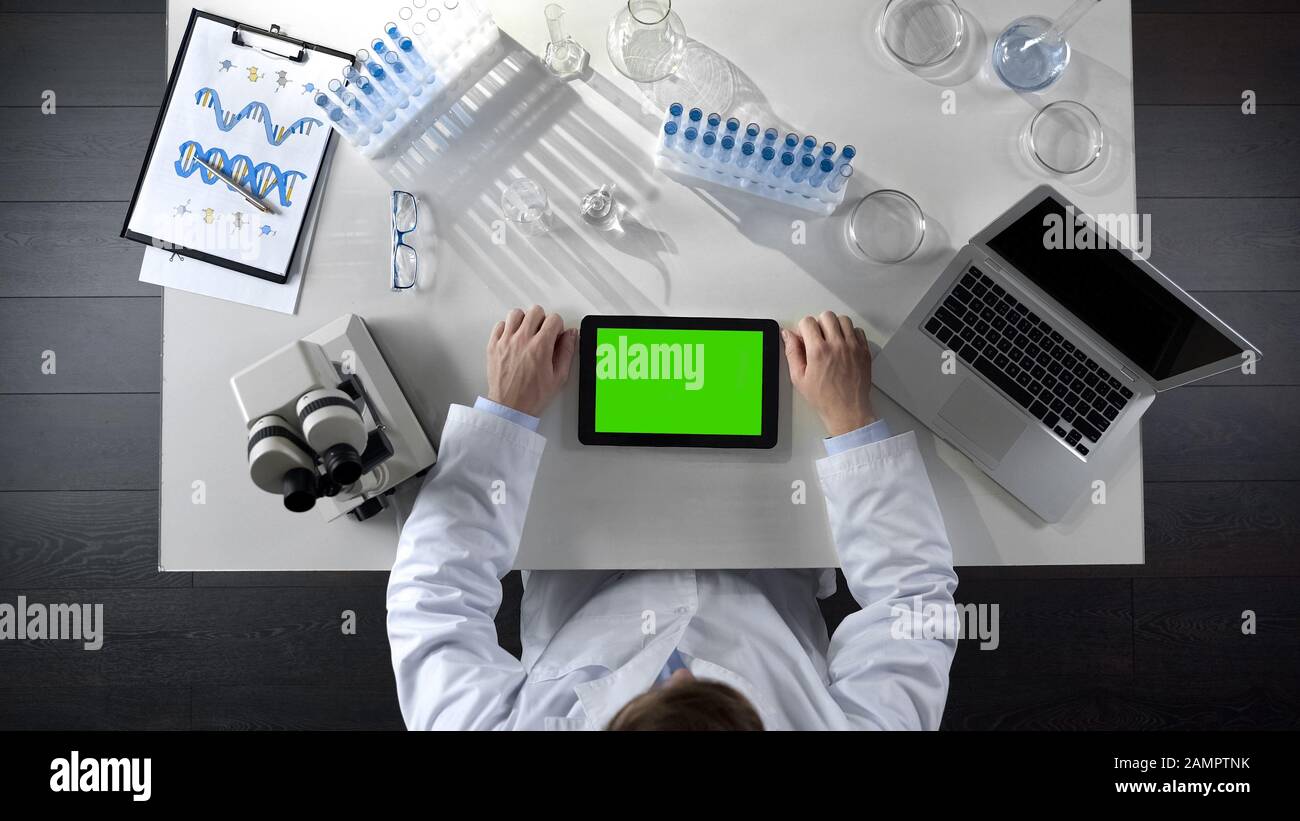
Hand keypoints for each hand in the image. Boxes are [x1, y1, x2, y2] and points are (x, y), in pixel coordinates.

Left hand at [486, 305, 576, 416]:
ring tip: (527, 333)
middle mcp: (522, 340)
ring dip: (524, 320)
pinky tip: (513, 338)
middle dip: (543, 320)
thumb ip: (567, 351)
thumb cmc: (533, 396)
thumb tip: (571, 334)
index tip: (556, 335)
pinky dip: (508, 328)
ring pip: (516, 314)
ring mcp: (506, 341)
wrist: (510, 407)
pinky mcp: (493, 346)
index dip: (558, 326)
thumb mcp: (559, 376)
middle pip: (535, 311)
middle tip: (542, 333)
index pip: (554, 319)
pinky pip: (500, 325)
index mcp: (540, 346)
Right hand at [784, 311, 876, 436]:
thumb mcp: (799, 377)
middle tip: (817, 338)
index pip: (808, 321)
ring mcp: (853, 347)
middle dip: (818, 324)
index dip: (803, 329)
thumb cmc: (824, 398)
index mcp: (818, 351)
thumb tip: (788, 336)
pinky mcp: (864, 351)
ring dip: (835, 326)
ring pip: (843, 320)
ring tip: (831, 339)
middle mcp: (837, 345)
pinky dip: (850, 334)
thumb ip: (792, 352)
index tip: (804, 339)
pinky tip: (843, 345)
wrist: (847, 410)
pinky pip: (858, 331)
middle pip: (826, 316)